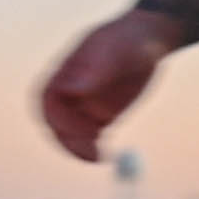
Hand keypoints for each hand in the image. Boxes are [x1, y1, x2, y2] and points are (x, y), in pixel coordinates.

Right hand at [38, 10, 182, 160]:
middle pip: (57, 121)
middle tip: (89, 154)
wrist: (150, 39)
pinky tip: (107, 155)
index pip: (48, 100)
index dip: (56, 118)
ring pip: (73, 133)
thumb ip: (93, 70)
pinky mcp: (101, 115)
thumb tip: (71, 90)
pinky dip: (95, 148)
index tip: (75, 131)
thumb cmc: (130, 40)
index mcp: (65, 73)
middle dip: (67, 140)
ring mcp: (85, 104)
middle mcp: (70, 91)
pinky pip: (91, 137)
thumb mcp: (115, 52)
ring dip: (80, 148)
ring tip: (100, 158)